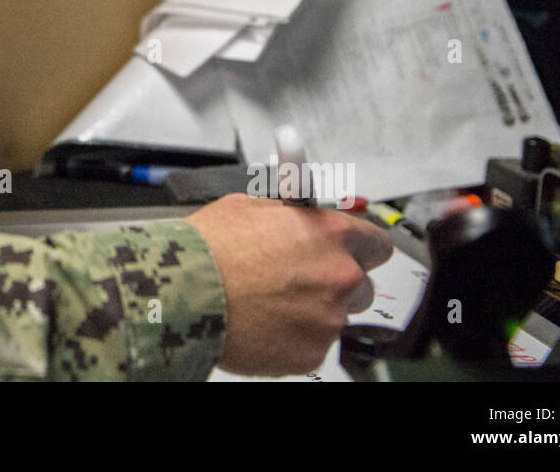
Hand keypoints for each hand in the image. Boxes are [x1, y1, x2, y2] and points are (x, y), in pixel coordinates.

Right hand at [185, 193, 392, 375]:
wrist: (183, 294)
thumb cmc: (209, 249)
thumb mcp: (249, 206)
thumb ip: (288, 211)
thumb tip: (297, 207)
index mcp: (330, 233)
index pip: (377, 243)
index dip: (358, 247)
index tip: (348, 252)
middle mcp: (339, 275)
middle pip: (361, 284)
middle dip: (334, 282)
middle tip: (298, 280)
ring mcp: (328, 319)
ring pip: (335, 316)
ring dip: (313, 310)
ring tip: (270, 302)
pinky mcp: (311, 353)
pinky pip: (312, 344)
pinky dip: (293, 337)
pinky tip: (263, 322)